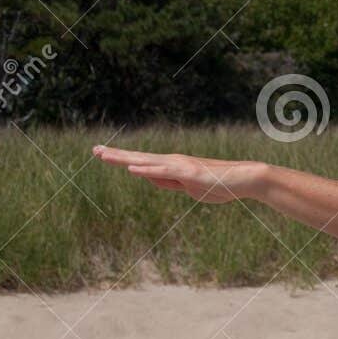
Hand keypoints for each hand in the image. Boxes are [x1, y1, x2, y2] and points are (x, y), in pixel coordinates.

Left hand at [93, 145, 262, 204]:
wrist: (243, 180)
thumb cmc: (219, 184)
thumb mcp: (188, 187)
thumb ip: (170, 182)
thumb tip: (151, 178)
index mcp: (171, 167)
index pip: (141, 162)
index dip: (121, 159)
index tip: (102, 154)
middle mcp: (172, 162)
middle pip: (138, 158)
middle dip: (115, 155)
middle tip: (94, 150)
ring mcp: (179, 166)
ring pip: (146, 162)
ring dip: (124, 159)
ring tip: (104, 156)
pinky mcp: (188, 173)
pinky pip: (163, 172)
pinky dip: (146, 170)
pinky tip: (131, 168)